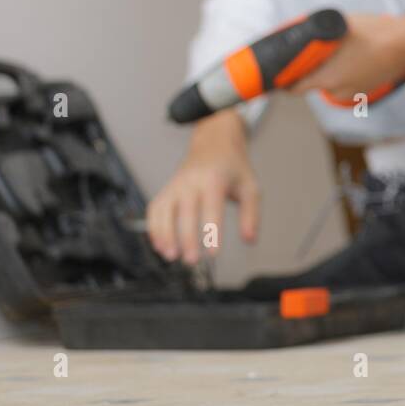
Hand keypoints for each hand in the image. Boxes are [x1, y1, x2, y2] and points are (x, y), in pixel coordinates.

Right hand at [146, 110, 258, 264]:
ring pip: (163, 211)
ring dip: (164, 235)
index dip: (212, 232)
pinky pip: (154, 210)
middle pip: (185, 213)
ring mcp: (175, 185)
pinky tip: (160, 246)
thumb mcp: (250, 187)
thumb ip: (251, 214)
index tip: (214, 253)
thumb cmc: (233, 168)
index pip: (212, 209)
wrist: (214, 144)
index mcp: (214, 179)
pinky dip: (154, 228)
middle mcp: (191, 181)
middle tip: (193, 261)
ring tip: (172, 256)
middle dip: (186, 239)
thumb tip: (249, 240)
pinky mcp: (166, 190)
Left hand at [288, 9, 404, 102]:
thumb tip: (305, 32)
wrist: (404, 43)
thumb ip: (318, 35)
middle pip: (315, 84)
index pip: (295, 89)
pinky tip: (353, 58)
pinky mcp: (367, 90)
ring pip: (332, 84)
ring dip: (330, 73)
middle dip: (312, 71)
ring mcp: (354, 92)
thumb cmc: (372, 34)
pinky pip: (347, 83)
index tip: (282, 73)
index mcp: (326, 78)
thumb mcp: (338, 28)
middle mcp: (338, 90)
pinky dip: (345, 74)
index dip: (286, 80)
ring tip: (338, 54)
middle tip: (313, 54)